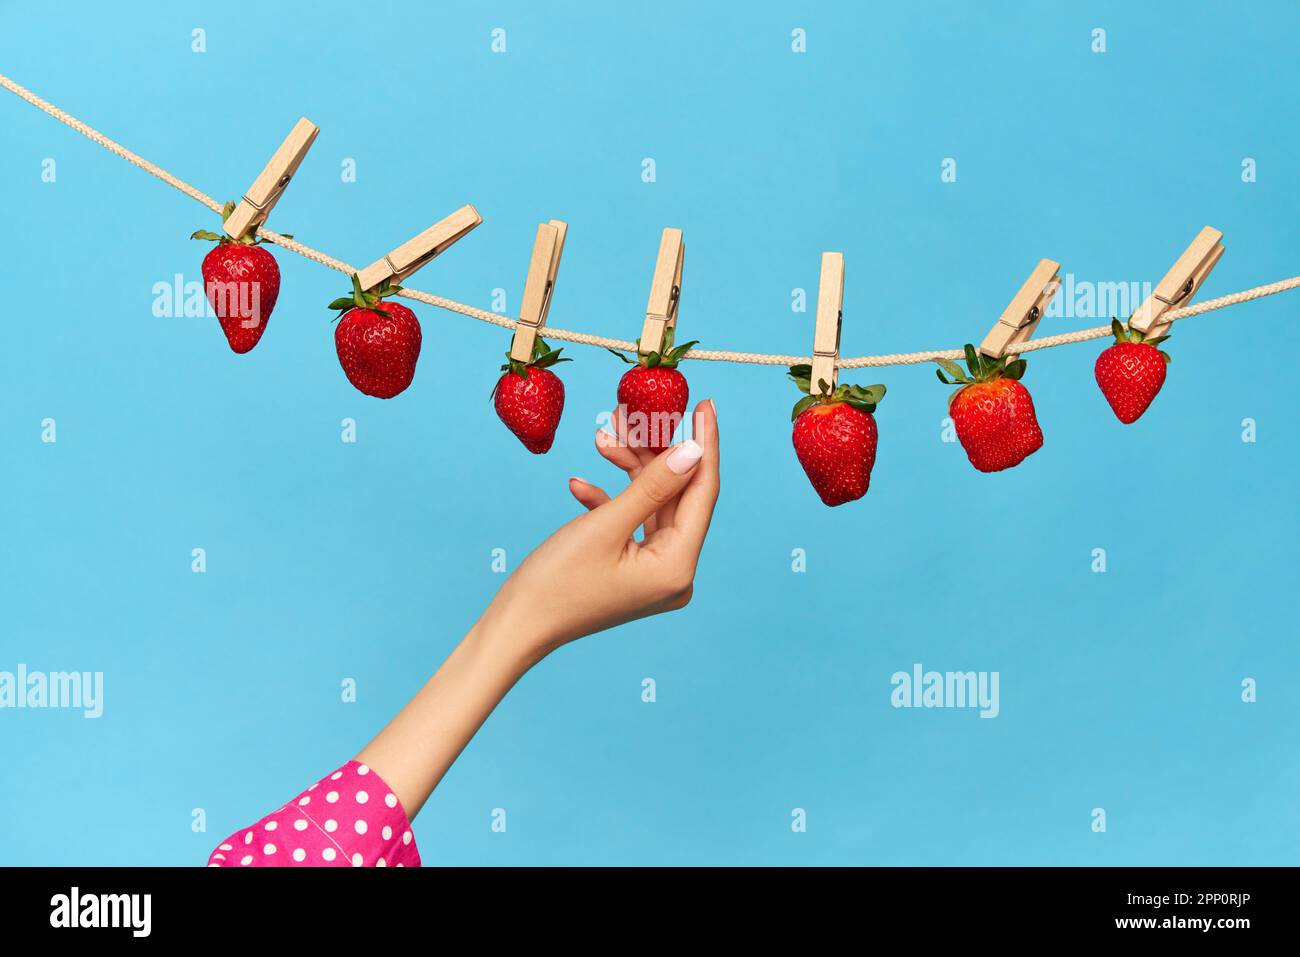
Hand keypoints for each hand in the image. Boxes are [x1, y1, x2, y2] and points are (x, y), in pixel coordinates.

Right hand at [487, 399, 719, 655]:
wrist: (516, 627)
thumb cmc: (556, 581)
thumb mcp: (606, 524)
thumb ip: (653, 484)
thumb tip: (693, 450)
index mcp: (678, 566)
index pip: (703, 492)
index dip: (704, 444)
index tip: (704, 403)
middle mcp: (676, 573)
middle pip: (677, 495)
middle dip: (653, 452)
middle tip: (635, 412)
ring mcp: (654, 574)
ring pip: (652, 504)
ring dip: (628, 470)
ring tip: (602, 438)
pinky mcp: (632, 571)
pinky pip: (632, 523)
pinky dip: (610, 500)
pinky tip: (580, 486)